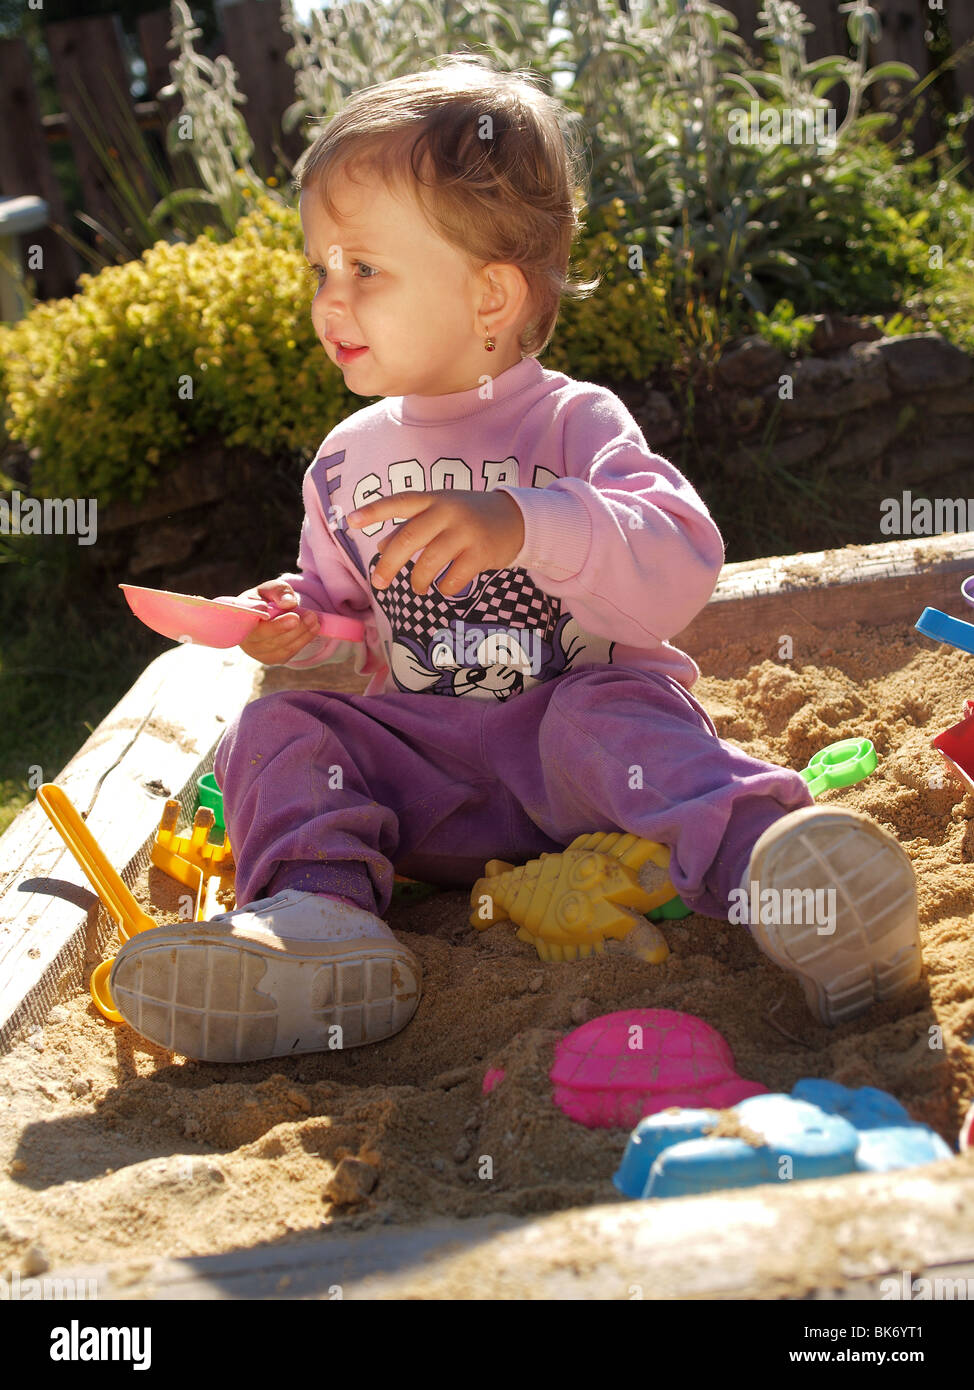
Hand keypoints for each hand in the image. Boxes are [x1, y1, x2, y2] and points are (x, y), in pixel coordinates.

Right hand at [237, 580, 320, 663]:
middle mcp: (244, 639)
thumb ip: (279, 591)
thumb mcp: (271, 589)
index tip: (294, 617)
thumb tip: (289, 603)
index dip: (275, 625)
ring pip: (281, 647)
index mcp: (239, 619)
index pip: (254, 627)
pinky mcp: (269, 659)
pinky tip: (312, 630)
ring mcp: (256, 652)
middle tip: (312, 616)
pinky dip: (302, 642)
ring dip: (302, 635)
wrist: (267, 614)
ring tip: (315, 621)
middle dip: (294, 628)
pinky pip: (287, 654)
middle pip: (270, 639)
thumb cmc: (265, 599)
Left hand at [347, 490, 524, 595]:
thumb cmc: (468, 517)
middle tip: (379, 583)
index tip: (351, 521)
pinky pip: (454, 578)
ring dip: (418, 581)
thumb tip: (379, 546)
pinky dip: (445, 588)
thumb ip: (410, 526)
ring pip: (429, 562)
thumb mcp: (439, 513)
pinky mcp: (481, 553)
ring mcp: (465, 532)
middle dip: (388, 564)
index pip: (399, 502)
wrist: (516, 519)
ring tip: (419, 588)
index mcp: (433, 499)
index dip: (374, 511)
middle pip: (408, 538)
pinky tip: (445, 587)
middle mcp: (447, 511)